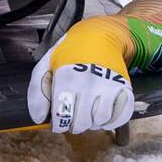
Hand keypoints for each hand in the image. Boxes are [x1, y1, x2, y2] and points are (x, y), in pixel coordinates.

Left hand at [28, 17, 133, 133]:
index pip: (61, 117)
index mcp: (67, 77)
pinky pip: (118, 118)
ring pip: (98, 122)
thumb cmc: (71, 52)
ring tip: (88, 109)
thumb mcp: (47, 63)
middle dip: (74, 124)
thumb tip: (39, 118)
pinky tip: (103, 111)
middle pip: (80, 124)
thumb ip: (37, 90)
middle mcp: (89, 83)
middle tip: (75, 113)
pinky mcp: (124, 89)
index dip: (58, 124)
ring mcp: (109, 86)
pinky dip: (110, 121)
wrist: (100, 37)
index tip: (59, 118)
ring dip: (92, 122)